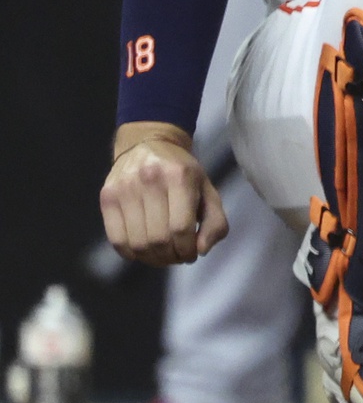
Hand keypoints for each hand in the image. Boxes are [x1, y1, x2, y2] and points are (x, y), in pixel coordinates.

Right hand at [101, 125, 227, 266]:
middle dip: (170, 256)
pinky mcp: (107, 196)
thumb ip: (215, 221)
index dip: (187, 250)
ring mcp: (124, 188)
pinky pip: (116, 239)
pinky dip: (131, 254)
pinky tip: (142, 251)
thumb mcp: (208, 190)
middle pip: (158, 238)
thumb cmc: (184, 173)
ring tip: (162, 256)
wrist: (149, 143)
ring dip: (152, 259)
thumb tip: (201, 251)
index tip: (191, 254)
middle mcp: (150, 180)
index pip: (180, 228)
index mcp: (180, 176)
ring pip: (137, 243)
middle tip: (177, 257)